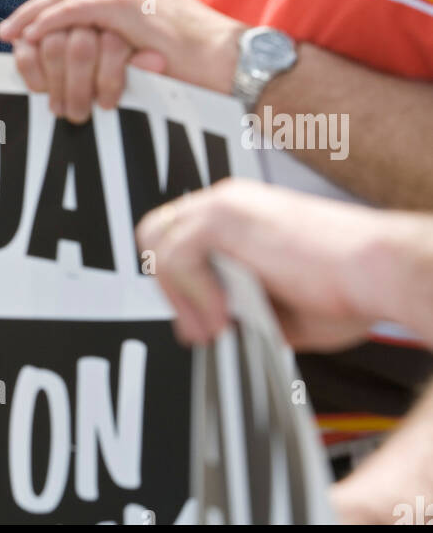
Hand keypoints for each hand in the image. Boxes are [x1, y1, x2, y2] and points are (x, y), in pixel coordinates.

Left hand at [0, 0, 242, 120]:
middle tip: (11, 27)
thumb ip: (127, 29)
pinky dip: (49, 22)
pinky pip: (75, 10)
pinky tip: (31, 36)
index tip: (32, 20)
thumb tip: (100, 44)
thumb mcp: (156, 34)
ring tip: (12, 33)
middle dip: (37, 6)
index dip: (54, 1)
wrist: (231, 59)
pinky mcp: (126, 5)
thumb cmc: (202, 57)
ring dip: (34, 14)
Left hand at [136, 180, 382, 350]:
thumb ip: (242, 308)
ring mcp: (226, 204)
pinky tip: (226, 315)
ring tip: (215, 327)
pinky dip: (193, 292)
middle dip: (170, 289)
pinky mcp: (226, 215)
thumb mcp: (280, 307)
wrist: (376, 270)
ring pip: (159, 242)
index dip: (178, 286)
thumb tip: (215, 329)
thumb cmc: (348, 286)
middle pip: (156, 233)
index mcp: (240, 216)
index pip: (178, 238)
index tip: (197, 323)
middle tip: (200, 329)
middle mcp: (228, 203)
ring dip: (180, 295)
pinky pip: (177, 254)